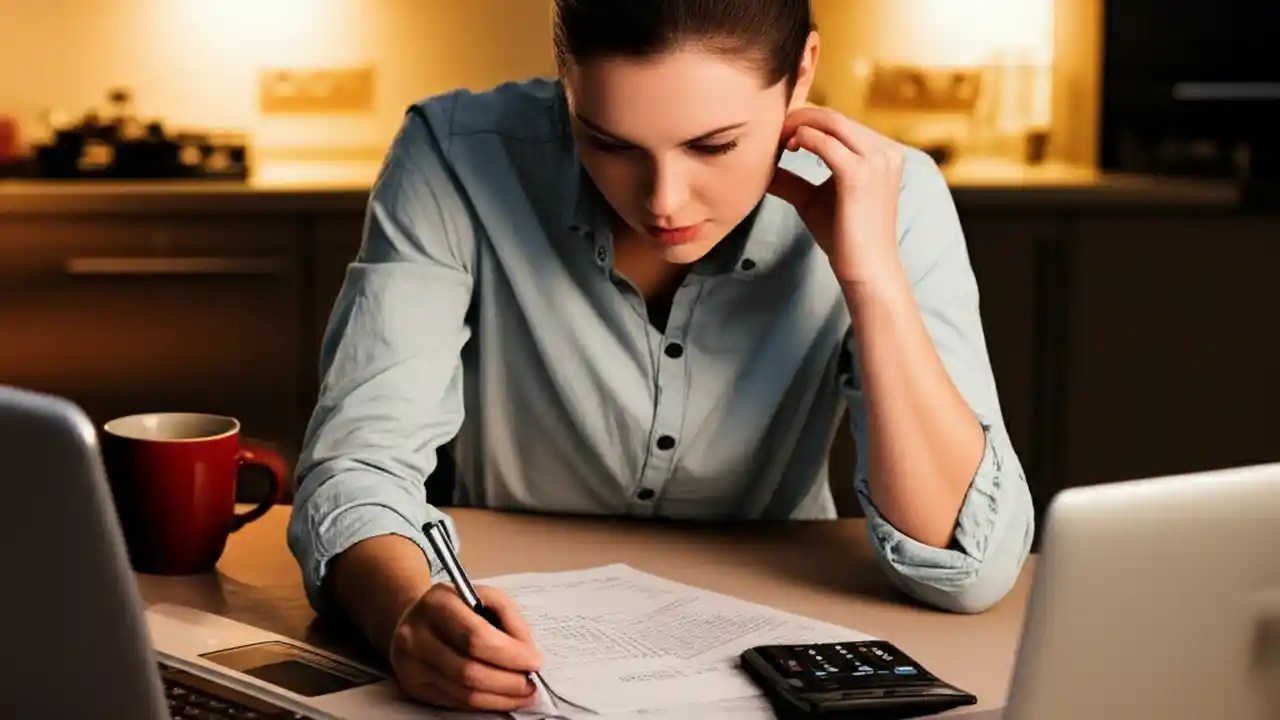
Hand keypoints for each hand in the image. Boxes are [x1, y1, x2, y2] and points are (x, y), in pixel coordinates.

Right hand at [389, 583, 543, 710]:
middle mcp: (417, 635)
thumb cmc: (456, 607)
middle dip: (508, 681)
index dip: (510, 654)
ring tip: (522, 693)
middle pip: (469, 670)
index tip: (534, 660)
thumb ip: (510, 617)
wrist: (414, 619)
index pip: (476, 637)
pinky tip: (501, 696)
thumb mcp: (483, 596)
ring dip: (500, 697)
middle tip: (531, 683)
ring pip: (464, 693)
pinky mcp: (413, 686)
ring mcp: (412, 665)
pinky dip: (485, 703)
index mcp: (437, 604)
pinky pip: (456, 702)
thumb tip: (526, 650)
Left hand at [767, 107, 905, 284]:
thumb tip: (760, 166)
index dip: (807, 121)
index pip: (841, 122)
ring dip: (798, 125)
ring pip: (830, 122)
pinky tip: (786, 149)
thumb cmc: (844, 238)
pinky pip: (823, 142)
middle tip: (772, 130)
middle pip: (834, 117)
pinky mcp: (859, 173)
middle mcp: (885, 150)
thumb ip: (792, 178)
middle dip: (799, 117)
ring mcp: (876, 160)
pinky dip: (801, 139)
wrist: (866, 270)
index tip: (781, 132)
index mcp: (883, 152)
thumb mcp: (814, 199)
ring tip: (777, 140)